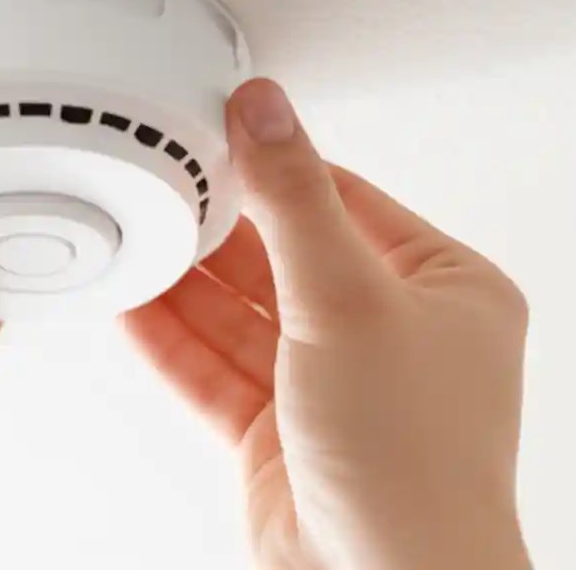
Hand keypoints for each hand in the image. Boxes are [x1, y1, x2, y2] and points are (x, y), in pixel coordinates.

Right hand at [124, 79, 530, 568]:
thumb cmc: (413, 463)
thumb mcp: (349, 300)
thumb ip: (295, 202)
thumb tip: (266, 112)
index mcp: (442, 290)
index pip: (343, 201)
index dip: (274, 170)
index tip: (217, 136)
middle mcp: (388, 335)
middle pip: (282, 258)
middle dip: (218, 232)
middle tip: (160, 189)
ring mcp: (329, 385)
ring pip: (241, 317)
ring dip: (185, 286)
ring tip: (133, 242)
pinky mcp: (278, 430)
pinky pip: (215, 369)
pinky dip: (171, 341)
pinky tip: (134, 309)